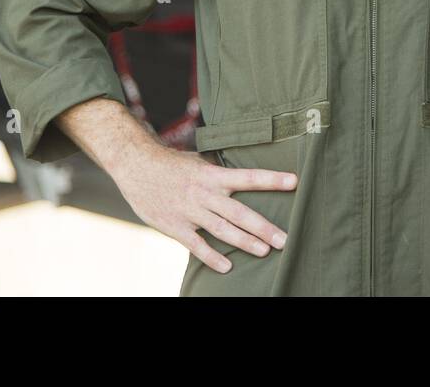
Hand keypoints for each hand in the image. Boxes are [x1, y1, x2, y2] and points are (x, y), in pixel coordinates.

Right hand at [112, 142, 296, 274]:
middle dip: (264, 226)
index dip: (271, 180)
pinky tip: (227, 267)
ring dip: (245, 242)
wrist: (135, 166)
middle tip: (286, 238)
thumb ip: (220, 174)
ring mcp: (190, 211)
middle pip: (239, 212)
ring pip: (222, 230)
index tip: (294, 181)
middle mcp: (205, 194)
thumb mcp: (199, 162)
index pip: (248, 177)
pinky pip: (196, 245)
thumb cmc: (172, 164)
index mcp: (213, 175)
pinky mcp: (175, 226)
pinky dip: (211, 257)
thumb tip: (245, 177)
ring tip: (266, 251)